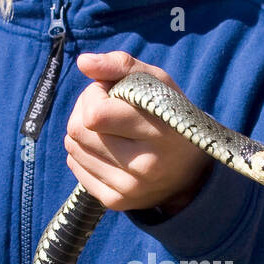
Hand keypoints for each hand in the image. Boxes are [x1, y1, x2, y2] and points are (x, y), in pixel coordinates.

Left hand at [66, 52, 212, 214]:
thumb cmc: (169, 116)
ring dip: (83, 131)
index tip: (109, 92)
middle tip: (105, 108)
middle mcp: (145, 165)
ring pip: (73, 148)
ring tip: (107, 128)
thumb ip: (121, 65)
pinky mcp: (116, 202)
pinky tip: (106, 148)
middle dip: (84, 110)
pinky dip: (84, 152)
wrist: (190, 171)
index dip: (94, 96)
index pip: (95, 114)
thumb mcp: (157, 83)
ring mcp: (129, 188)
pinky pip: (76, 166)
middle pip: (78, 130)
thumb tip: (82, 62)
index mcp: (160, 131)